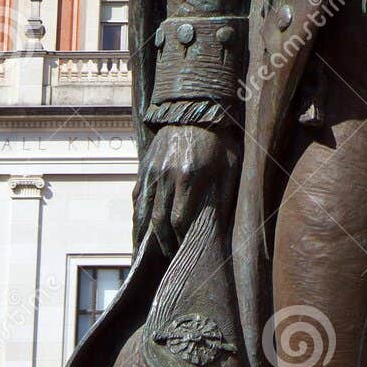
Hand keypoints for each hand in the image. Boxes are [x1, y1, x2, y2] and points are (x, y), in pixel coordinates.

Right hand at [133, 124, 240, 254]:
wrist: (195, 109)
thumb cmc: (219, 140)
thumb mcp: (230, 165)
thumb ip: (223, 194)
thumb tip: (219, 226)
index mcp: (190, 176)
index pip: (178, 220)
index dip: (180, 239)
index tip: (184, 250)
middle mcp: (167, 175)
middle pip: (158, 221)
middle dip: (162, 243)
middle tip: (169, 256)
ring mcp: (152, 171)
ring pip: (142, 212)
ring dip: (144, 236)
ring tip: (148, 253)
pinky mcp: (144, 167)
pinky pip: (137, 198)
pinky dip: (137, 217)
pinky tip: (140, 231)